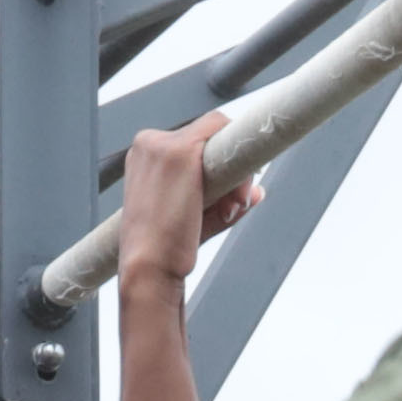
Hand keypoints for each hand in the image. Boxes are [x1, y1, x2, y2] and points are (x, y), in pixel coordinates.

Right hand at [111, 110, 256, 294]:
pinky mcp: (181, 150)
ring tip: (234, 206)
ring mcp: (162, 143)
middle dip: (228, 166)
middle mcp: (148, 142)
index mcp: (144, 155)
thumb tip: (257, 193)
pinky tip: (242, 186)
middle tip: (236, 203)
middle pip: (206, 136)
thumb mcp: (193, 217)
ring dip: (236, 168)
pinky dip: (240, 156)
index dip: (214, 163)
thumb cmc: (164, 248)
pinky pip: (222, 132)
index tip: (229, 188)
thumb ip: (224, 201)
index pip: (190, 141)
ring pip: (218, 134)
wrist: (148, 268)